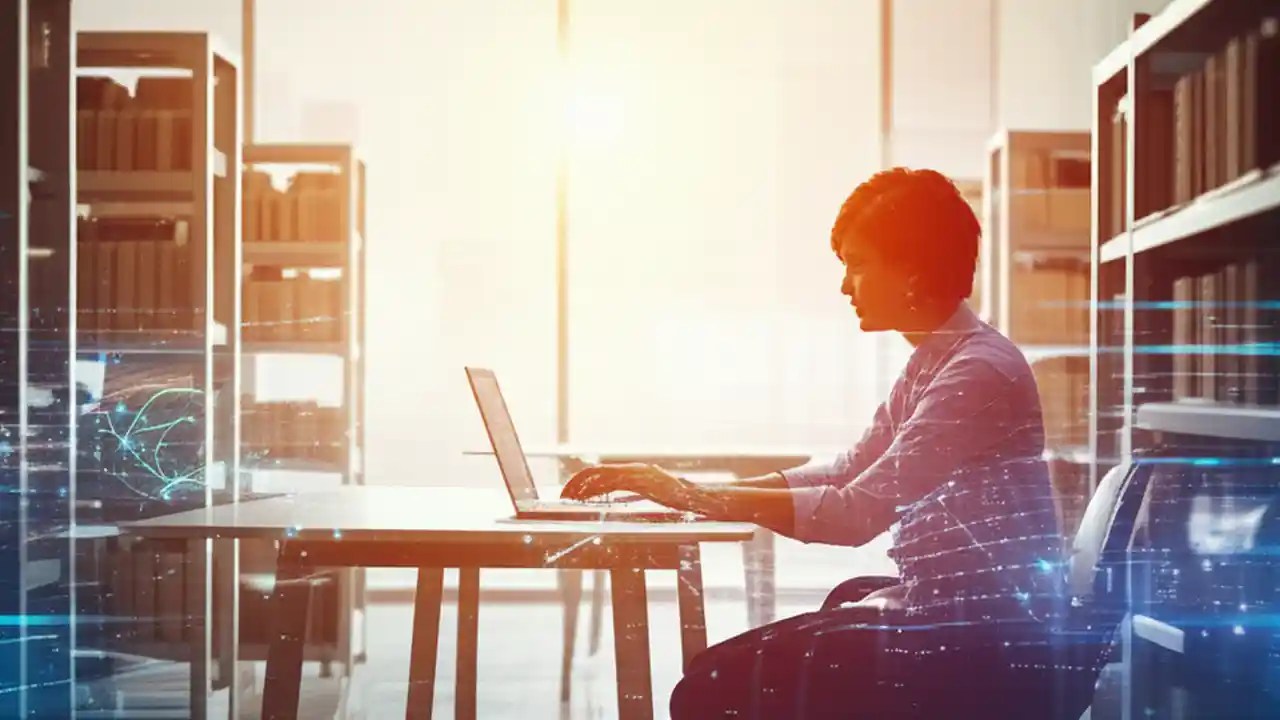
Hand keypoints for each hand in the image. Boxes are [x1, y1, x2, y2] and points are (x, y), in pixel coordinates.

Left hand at [560, 463, 699, 510]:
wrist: (693, 496)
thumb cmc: (677, 496)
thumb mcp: (653, 491)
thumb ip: (636, 489)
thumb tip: (619, 494)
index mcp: (634, 470)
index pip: (602, 471)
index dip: (584, 479)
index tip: (571, 490)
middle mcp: (633, 468)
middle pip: (597, 471)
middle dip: (577, 482)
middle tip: (564, 494)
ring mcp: (636, 473)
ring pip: (602, 476)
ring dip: (583, 487)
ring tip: (569, 497)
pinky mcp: (640, 482)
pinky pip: (612, 484)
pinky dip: (597, 490)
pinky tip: (587, 498)